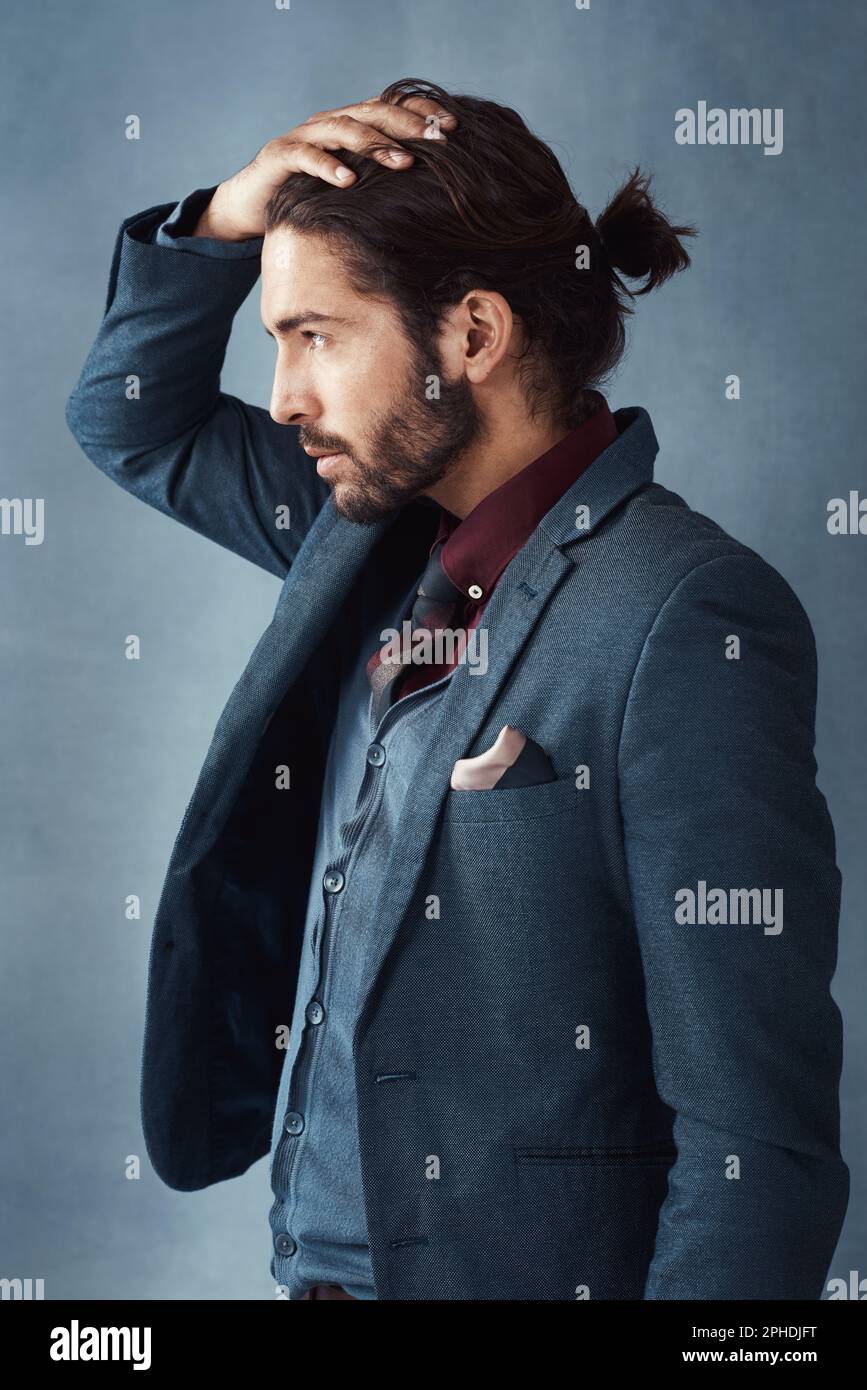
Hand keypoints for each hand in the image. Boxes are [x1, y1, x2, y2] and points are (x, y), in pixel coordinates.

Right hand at [194, 94, 457, 240]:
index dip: (420, 113)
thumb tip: (431, 194)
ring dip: (375, 145)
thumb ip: (381, 181)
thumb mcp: (352, 189)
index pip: (390, 108)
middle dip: (408, 126)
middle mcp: (329, 123)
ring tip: (404, 163)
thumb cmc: (310, 199)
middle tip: (438, 141)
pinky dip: (327, 166)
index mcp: (350, 125)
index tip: (453, 127)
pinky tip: (349, 181)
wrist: (252, 206)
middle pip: (373, 113)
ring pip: (344, 130)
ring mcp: (304, 137)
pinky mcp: (280, 156)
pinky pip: (306, 156)